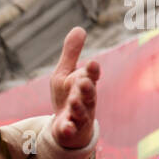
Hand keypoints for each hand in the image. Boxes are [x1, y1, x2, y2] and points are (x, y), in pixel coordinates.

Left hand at [49, 27, 100, 149]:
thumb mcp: (65, 73)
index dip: (92, 71)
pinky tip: (65, 128)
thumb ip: (72, 54)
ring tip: (73, 101)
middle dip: (87, 88)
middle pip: (89, 94)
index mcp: (85, 84)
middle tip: (84, 81)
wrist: (67, 125)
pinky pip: (70, 130)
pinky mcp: (69, 130)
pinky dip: (68, 129)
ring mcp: (79, 116)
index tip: (92, 63)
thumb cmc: (67, 96)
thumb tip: (79, 27)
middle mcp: (85, 100)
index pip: (91, 76)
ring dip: (78, 107)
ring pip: (82, 112)